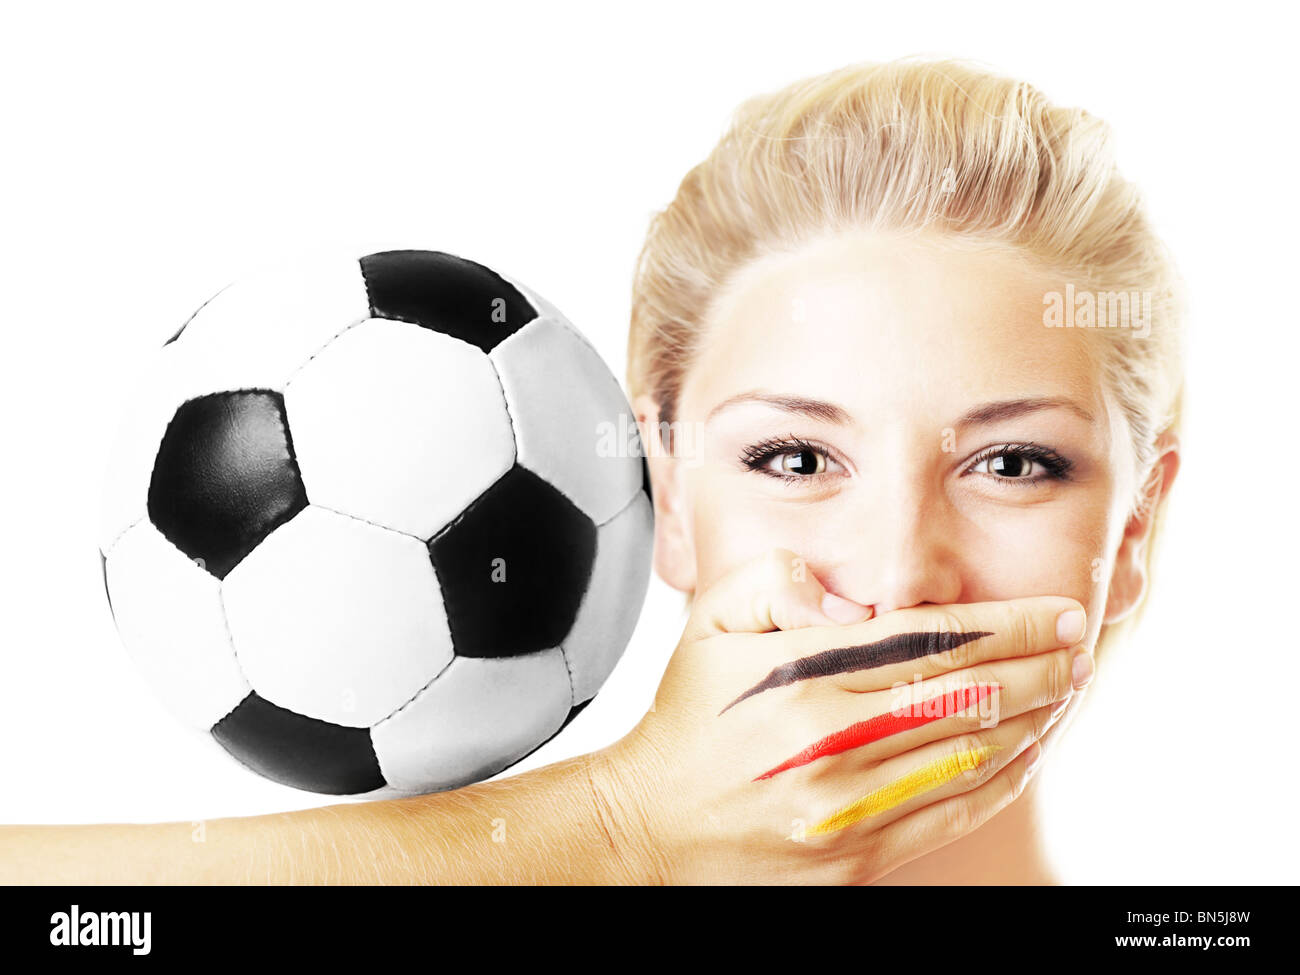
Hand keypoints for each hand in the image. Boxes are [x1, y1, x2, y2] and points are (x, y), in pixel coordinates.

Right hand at [592, 548, 1088, 883]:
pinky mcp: (855, 856)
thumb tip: (852, 597)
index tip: (1057, 612)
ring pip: (970, 755)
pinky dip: (1000, 781)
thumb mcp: (708, 623)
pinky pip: (950, 814)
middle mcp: (829, 742)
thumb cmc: (689, 715)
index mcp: (798, 677)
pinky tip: (1026, 751)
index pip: (931, 641)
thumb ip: (775, 580)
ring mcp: (845, 806)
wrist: (651, 824)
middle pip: (966, 696)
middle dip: (1040, 666)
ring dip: (1034, 719)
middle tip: (1080, 643)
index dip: (1008, 625)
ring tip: (1067, 688)